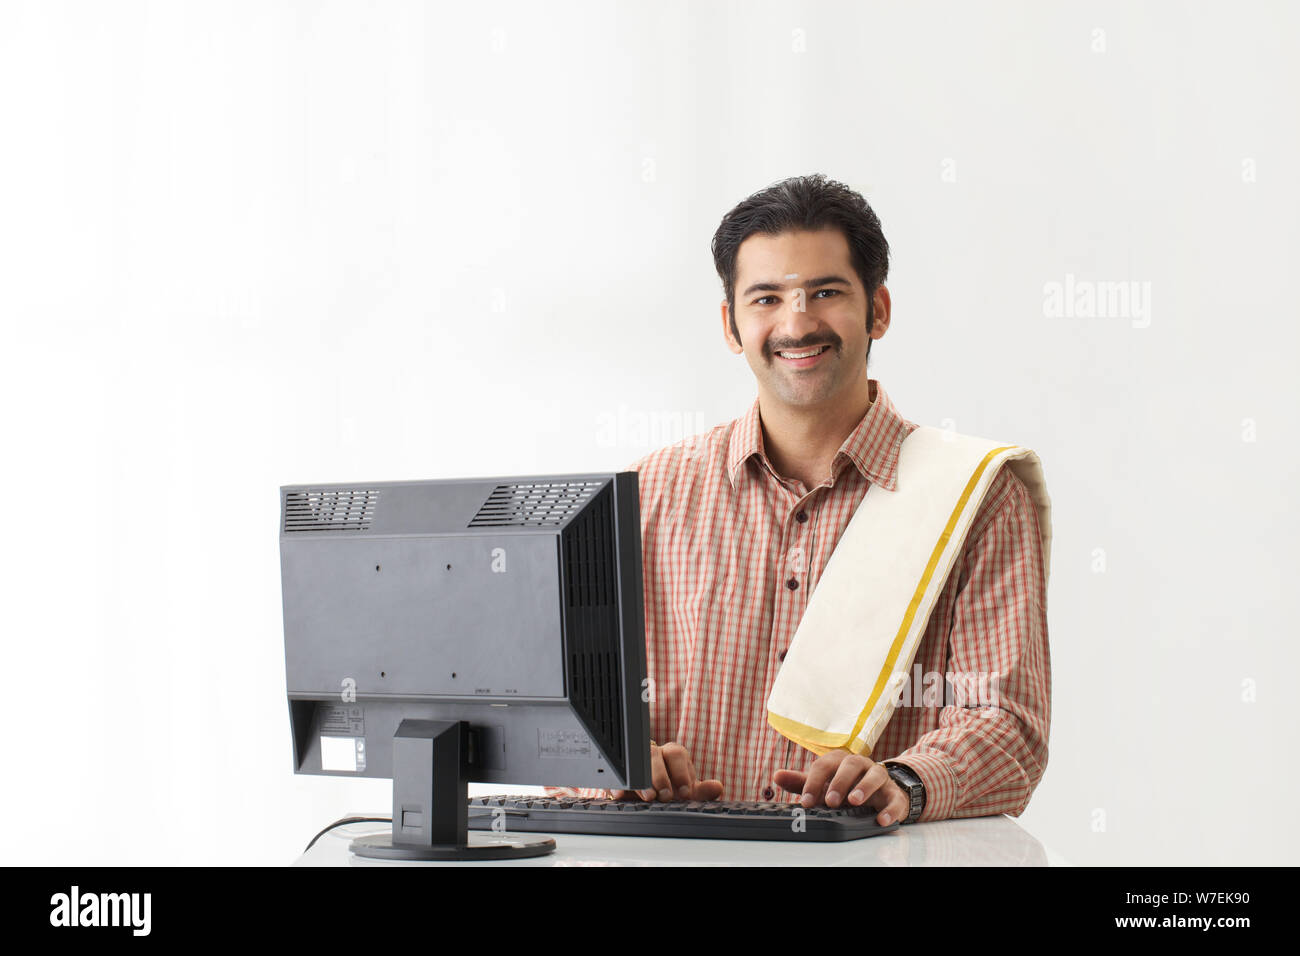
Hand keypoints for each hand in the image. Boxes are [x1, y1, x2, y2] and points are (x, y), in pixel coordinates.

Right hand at [609, 741, 722, 801]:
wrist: (645, 792)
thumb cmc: (670, 788)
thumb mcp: (687, 791)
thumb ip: (701, 790)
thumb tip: (717, 787)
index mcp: (671, 754)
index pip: (677, 753)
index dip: (681, 772)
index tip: (685, 792)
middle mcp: (652, 755)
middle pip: (654, 754)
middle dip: (660, 776)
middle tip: (665, 796)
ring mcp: (634, 764)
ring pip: (636, 762)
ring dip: (642, 780)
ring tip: (648, 797)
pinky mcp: (618, 776)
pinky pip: (615, 775)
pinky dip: (618, 784)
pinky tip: (621, 795)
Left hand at [772, 749, 910, 825]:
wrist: (880, 792)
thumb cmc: (847, 786)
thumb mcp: (824, 784)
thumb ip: (802, 781)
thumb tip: (777, 776)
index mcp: (840, 760)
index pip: (825, 765)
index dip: (814, 782)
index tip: (807, 801)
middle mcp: (860, 764)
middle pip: (850, 765)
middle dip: (839, 782)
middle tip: (830, 801)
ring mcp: (879, 777)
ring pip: (874, 775)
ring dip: (864, 787)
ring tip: (854, 801)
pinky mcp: (894, 793)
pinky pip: (895, 798)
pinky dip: (890, 809)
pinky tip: (881, 818)